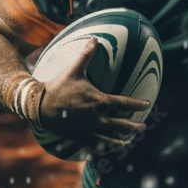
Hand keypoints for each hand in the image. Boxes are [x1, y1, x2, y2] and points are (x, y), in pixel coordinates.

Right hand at [39, 38, 148, 153]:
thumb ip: (87, 55)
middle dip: (134, 126)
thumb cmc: (59, 86)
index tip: (147, 104)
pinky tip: (107, 150)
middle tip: (143, 128)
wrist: (40, 105)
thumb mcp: (74, 70)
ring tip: (129, 142)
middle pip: (122, 124)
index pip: (124, 103)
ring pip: (111, 137)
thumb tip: (95, 37)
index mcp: (99, 101)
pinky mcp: (80, 137)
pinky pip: (95, 145)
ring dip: (121, 140)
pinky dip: (103, 148)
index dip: (137, 104)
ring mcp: (89, 129)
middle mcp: (97, 117)